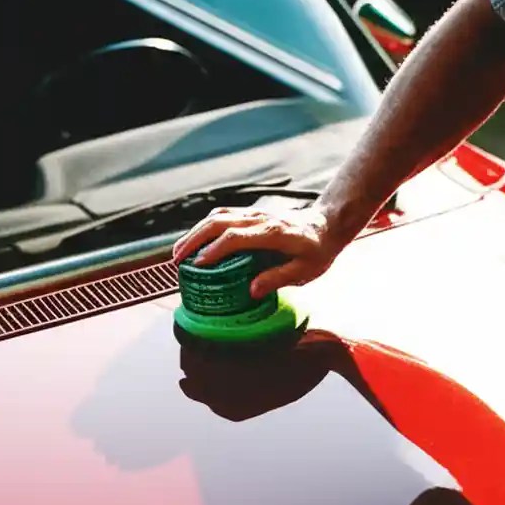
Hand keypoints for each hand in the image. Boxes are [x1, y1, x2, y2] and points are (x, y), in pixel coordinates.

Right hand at [170, 204, 344, 296]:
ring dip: (195, 231)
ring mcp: (254, 213)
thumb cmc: (317, 251)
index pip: (235, 237)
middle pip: (218, 222)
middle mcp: (260, 219)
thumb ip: (278, 279)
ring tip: (178, 250)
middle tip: (176, 259)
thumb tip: (251, 291)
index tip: (197, 265)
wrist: (328, 224)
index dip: (214, 250)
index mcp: (273, 233)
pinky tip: (195, 240)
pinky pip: (223, 215)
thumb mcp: (304, 271)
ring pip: (217, 216)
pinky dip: (204, 227)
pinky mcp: (251, 213)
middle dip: (193, 239)